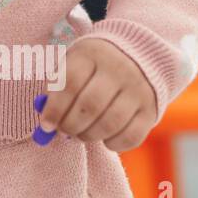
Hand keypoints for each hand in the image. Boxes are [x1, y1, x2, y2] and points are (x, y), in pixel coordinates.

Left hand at [38, 36, 156, 151]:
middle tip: (64, 131)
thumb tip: (47, 124)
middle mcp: (118, 69)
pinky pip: (132, 136)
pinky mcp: (151, 109)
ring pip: (110, 123)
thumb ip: (58, 90)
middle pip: (89, 105)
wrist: (139, 56)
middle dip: (70, 125)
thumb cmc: (94, 66)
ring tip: (81, 134)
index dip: (55, 109)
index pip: (70, 83)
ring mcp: (138, 89)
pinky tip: (104, 138)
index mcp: (92, 54)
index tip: (45, 125)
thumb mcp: (74, 64)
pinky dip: (114, 144)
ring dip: (89, 135)